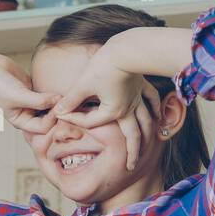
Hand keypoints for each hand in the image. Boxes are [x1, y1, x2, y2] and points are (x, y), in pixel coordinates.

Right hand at [0, 54, 60, 134]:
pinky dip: (54, 91)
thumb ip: (38, 100)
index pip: (43, 126)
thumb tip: (58, 100)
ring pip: (49, 105)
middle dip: (58, 112)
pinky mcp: (32, 89)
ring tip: (68, 95)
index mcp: (22, 121)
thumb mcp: (18, 96)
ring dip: (58, 101)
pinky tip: (63, 86)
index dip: (53, 119)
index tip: (59, 106)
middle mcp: (27, 113)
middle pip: (48, 118)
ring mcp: (31, 101)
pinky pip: (48, 93)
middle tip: (70, 103)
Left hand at [53, 45, 163, 169]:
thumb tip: (56, 110)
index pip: (91, 122)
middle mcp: (129, 108)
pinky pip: (151, 100)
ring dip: (146, 135)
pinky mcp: (142, 85)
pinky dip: (155, 109)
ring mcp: (138, 97)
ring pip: (145, 121)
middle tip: (131, 167)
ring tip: (146, 146)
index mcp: (114, 111)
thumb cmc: (105, 64)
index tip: (59, 115)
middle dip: (132, 153)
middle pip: (132, 136)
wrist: (128, 48)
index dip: (74, 118)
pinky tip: (158, 116)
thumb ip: (71, 99)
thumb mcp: (83, 83)